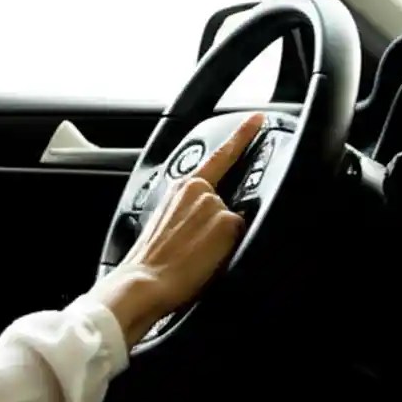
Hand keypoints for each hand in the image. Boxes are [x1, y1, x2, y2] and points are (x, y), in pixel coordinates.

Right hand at [90, 113, 263, 347]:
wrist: (143, 282)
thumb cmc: (148, 261)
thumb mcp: (165, 224)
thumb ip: (189, 211)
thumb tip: (203, 220)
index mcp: (181, 187)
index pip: (220, 154)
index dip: (243, 134)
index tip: (258, 118)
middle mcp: (200, 189)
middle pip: (230, 203)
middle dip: (221, 226)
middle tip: (198, 251)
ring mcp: (215, 204)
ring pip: (234, 222)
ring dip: (223, 241)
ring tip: (197, 260)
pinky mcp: (227, 222)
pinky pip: (241, 237)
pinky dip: (230, 249)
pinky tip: (207, 262)